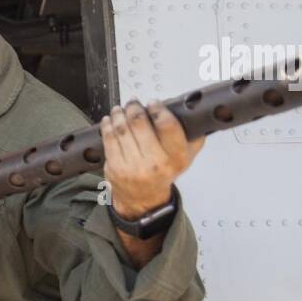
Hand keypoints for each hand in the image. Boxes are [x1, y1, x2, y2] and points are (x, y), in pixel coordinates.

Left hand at [100, 100, 204, 217]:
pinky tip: (110, 120)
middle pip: (141, 124)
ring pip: (123, 130)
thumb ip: (193, 138)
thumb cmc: (163, 173)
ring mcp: (134, 166)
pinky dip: (108, 126)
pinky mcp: (115, 168)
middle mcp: (156, 163)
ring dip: (119, 114)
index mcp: (176, 158)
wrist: (143, 198)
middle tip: (133, 102)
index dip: (158, 110)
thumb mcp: (186, 158)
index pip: (168, 126)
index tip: (153, 103)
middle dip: (135, 108)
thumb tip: (192, 113)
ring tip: (120, 109)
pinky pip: (109, 140)